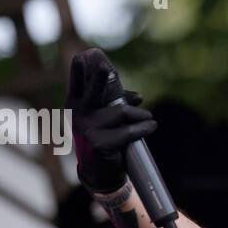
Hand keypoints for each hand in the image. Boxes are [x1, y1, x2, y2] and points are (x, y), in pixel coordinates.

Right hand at [65, 48, 156, 191]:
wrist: (98, 172)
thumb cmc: (103, 138)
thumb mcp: (105, 119)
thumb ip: (117, 104)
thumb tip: (138, 96)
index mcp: (75, 104)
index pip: (76, 83)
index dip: (79, 69)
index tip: (83, 55)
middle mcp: (77, 115)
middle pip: (92, 91)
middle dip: (99, 78)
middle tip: (104, 66)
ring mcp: (87, 129)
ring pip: (121, 113)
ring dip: (139, 115)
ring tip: (149, 118)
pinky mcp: (99, 143)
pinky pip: (128, 131)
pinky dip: (143, 128)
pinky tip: (152, 127)